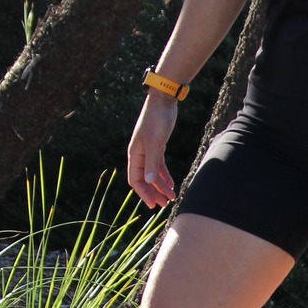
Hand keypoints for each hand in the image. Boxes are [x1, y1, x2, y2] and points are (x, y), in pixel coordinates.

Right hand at [127, 94, 178, 208]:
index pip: (135, 180)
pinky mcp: (158, 147)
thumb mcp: (155, 143)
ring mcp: (149, 151)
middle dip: (153, 193)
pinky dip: (165, 176)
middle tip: (164, 205)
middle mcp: (140, 155)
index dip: (143, 193)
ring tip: (171, 197)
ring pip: (153, 174)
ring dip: (161, 186)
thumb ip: (152, 162)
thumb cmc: (156, 120)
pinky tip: (171, 184)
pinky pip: (159, 166)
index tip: (152, 205)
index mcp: (135, 155)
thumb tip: (148, 181)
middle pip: (145, 180)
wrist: (163, 102)